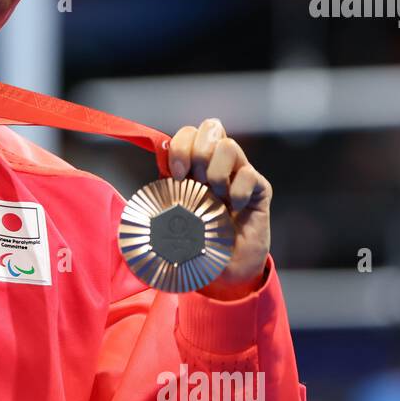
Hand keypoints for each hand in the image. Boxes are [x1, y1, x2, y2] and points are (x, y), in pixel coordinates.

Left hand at [166, 117, 272, 299]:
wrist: (225, 273)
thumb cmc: (195, 246)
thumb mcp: (169, 222)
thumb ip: (159, 203)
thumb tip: (140, 196)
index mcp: (192, 168)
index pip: (187, 134)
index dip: (180, 146)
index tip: (176, 175)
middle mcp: (216, 165)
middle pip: (210, 127)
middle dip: (199, 151)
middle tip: (196, 181)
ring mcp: (239, 174)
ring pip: (229, 145)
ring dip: (218, 172)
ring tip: (217, 197)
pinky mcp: (259, 189)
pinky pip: (250, 174)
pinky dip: (239, 191)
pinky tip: (236, 209)